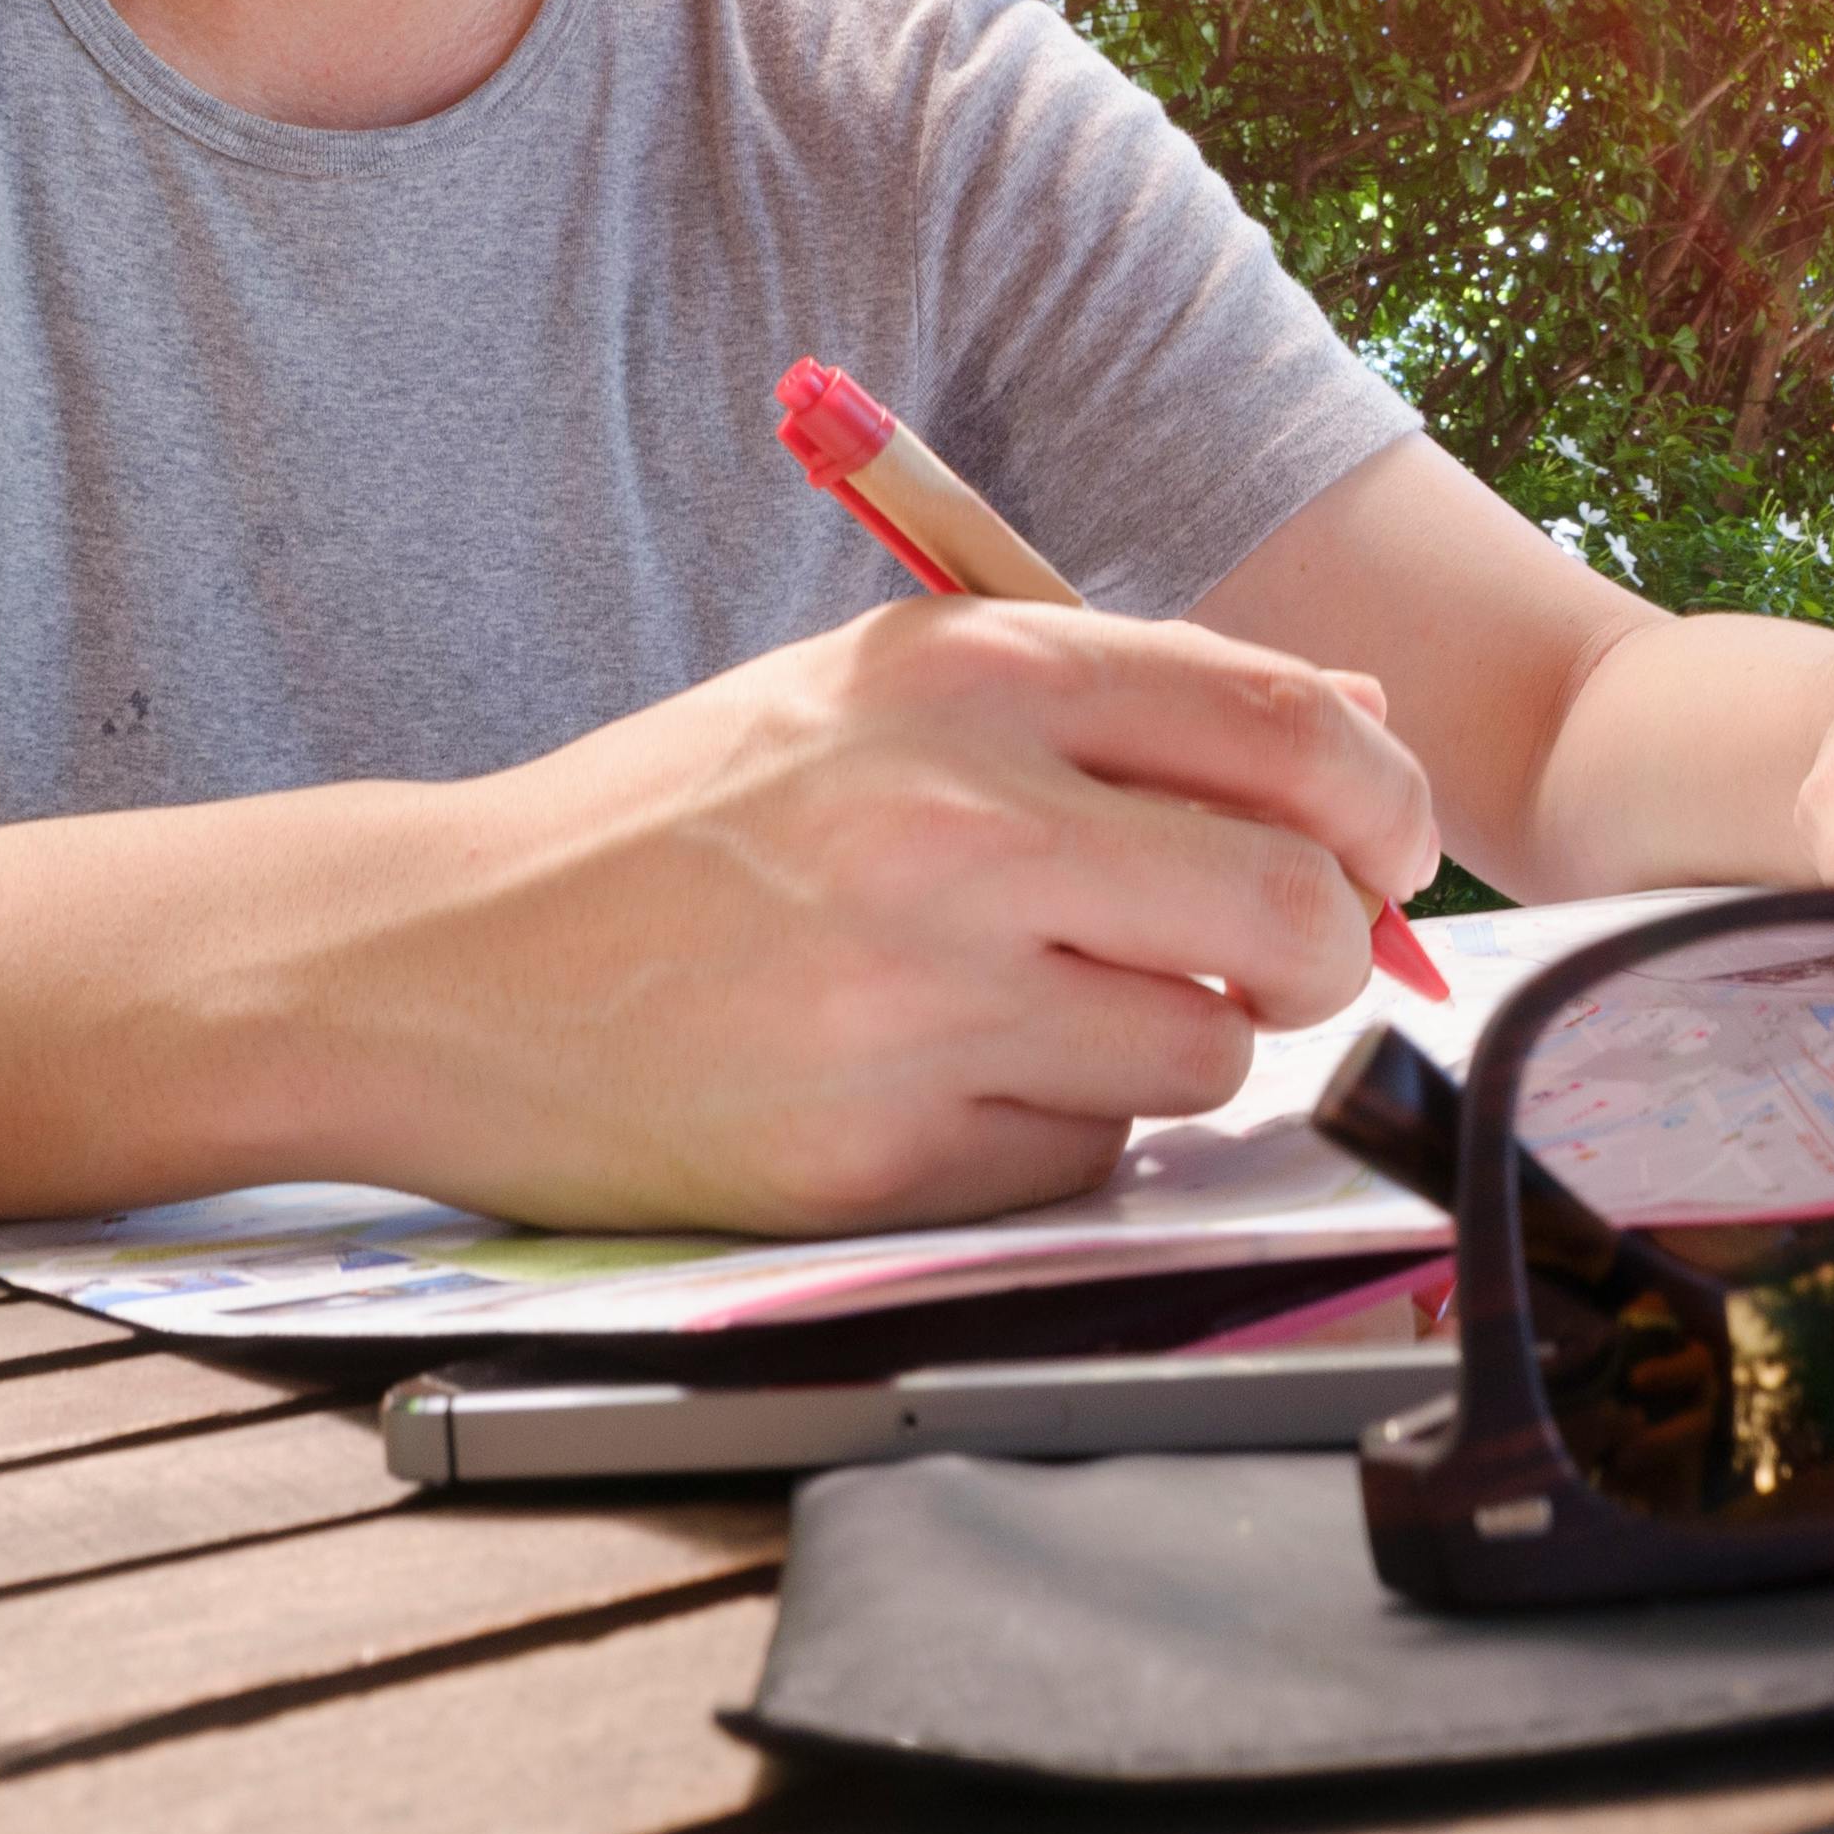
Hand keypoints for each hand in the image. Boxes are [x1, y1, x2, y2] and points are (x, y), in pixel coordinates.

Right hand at [334, 598, 1440, 1236]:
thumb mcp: (886, 691)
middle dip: (1325, 949)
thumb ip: (1120, 697)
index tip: (1380, 846)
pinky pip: (1087, 1159)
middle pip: (1293, 909)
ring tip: (1049, 1007)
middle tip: (1275, 959)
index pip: (1290, 726)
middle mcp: (957, 822)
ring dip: (1174, 1046)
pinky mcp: (877, 1153)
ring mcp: (916, 998)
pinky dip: (1056, 1132)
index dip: (1382, 802)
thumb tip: (1363, 735)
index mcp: (967, 673)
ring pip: (1207, 1053)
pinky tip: (944, 1080)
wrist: (451, 962)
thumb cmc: (690, 820)